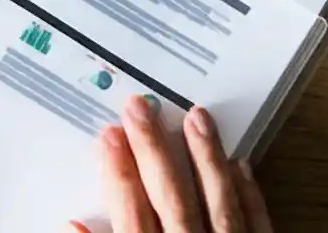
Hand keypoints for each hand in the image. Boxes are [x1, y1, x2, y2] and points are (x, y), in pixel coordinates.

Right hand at [75, 95, 273, 232]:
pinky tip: (240, 165)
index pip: (133, 213)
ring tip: (197, 116)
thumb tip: (70, 223)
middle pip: (171, 197)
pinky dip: (249, 196)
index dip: (120, 173)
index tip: (110, 134)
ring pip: (218, 202)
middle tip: (140, 107)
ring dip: (206, 158)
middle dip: (154, 149)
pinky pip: (258, 225)